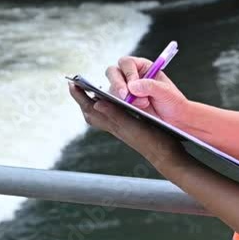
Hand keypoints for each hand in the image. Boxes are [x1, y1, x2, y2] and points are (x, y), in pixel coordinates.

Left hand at [68, 82, 189, 170]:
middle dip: (83, 100)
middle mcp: (115, 127)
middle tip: (77, 87)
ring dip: (94, 103)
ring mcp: (122, 129)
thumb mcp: (134, 125)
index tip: (72, 84)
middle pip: (92, 113)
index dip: (80, 97)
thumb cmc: (153, 141)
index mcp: (114, 124)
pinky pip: (112, 117)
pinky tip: (113, 103)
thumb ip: (115, 114)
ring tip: (90, 93)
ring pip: (101, 116)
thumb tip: (96, 103)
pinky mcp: (130, 129)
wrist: (166, 156)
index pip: (91, 109)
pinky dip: (108, 107)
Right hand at [105, 56, 190, 126]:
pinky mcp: (122, 103)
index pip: (127, 63)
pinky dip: (119, 106)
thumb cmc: (173, 102)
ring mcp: (125, 90)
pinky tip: (132, 110)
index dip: (128, 73)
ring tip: (142, 105)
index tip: (134, 85)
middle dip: (118, 84)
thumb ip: (150, 85)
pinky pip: (113, 102)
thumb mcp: (166, 91)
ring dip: (123, 98)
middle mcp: (132, 77)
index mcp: (143, 67)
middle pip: (113, 72)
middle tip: (126, 96)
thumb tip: (133, 86)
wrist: (175, 120)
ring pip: (112, 88)